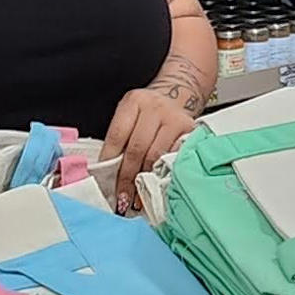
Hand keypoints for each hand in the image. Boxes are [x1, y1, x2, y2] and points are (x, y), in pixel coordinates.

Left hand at [101, 81, 199, 197]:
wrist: (176, 97)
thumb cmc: (147, 113)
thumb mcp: (129, 116)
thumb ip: (120, 140)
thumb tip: (107, 173)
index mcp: (133, 102)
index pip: (117, 136)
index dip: (110, 161)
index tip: (105, 181)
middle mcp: (154, 107)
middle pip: (137, 148)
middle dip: (127, 177)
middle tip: (123, 197)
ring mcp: (174, 118)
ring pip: (155, 156)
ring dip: (145, 179)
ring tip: (138, 197)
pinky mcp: (189, 130)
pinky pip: (173, 157)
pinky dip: (163, 174)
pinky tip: (157, 184)